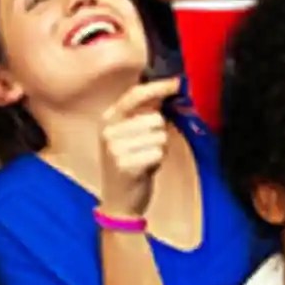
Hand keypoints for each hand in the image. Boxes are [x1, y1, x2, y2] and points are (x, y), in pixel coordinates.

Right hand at [98, 78, 182, 218]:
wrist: (118, 202)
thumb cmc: (130, 165)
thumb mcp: (131, 135)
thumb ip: (145, 112)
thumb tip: (166, 88)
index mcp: (108, 119)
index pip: (135, 95)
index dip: (158, 87)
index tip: (176, 82)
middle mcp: (108, 131)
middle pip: (155, 119)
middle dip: (160, 134)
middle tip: (147, 149)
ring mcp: (115, 148)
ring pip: (160, 136)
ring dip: (160, 149)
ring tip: (146, 159)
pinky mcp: (126, 165)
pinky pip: (158, 153)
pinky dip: (158, 162)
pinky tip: (146, 169)